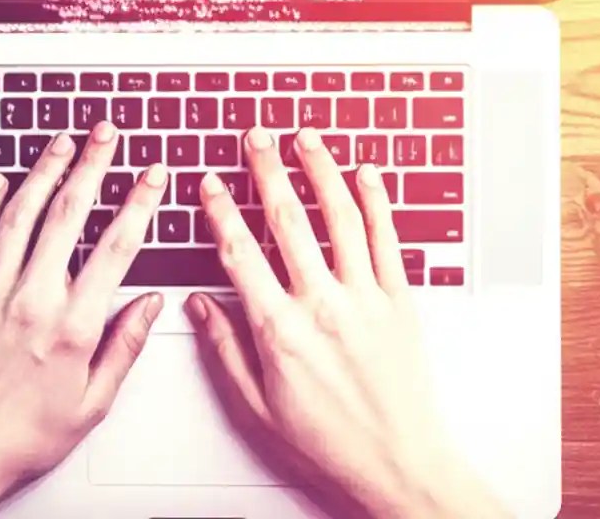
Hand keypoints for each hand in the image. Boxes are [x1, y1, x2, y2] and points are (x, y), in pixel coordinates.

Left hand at [0, 121, 167, 518]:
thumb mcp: (92, 403)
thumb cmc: (23, 436)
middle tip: (105, 133)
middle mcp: (31, 300)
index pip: (116, 247)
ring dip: (43, 171)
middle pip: (68, 213)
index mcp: (73, 325)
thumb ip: (124, 348)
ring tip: (61, 142)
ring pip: (20, 215)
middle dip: (91, 164)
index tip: (152, 176)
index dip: (139, 203)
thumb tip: (150, 306)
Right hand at [188, 126, 507, 518]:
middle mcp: (322, 306)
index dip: (221, 212)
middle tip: (256, 138)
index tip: (210, 184)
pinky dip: (376, 202)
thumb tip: (199, 305)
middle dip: (268, 171)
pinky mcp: (400, 302)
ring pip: (339, 218)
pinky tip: (366, 174)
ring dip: (321, 171)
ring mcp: (365, 300)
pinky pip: (387, 240)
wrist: (398, 462)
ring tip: (306, 138)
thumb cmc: (328, 441)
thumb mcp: (256, 406)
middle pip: (287, 222)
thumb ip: (225, 350)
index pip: (240, 254)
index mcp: (279, 331)